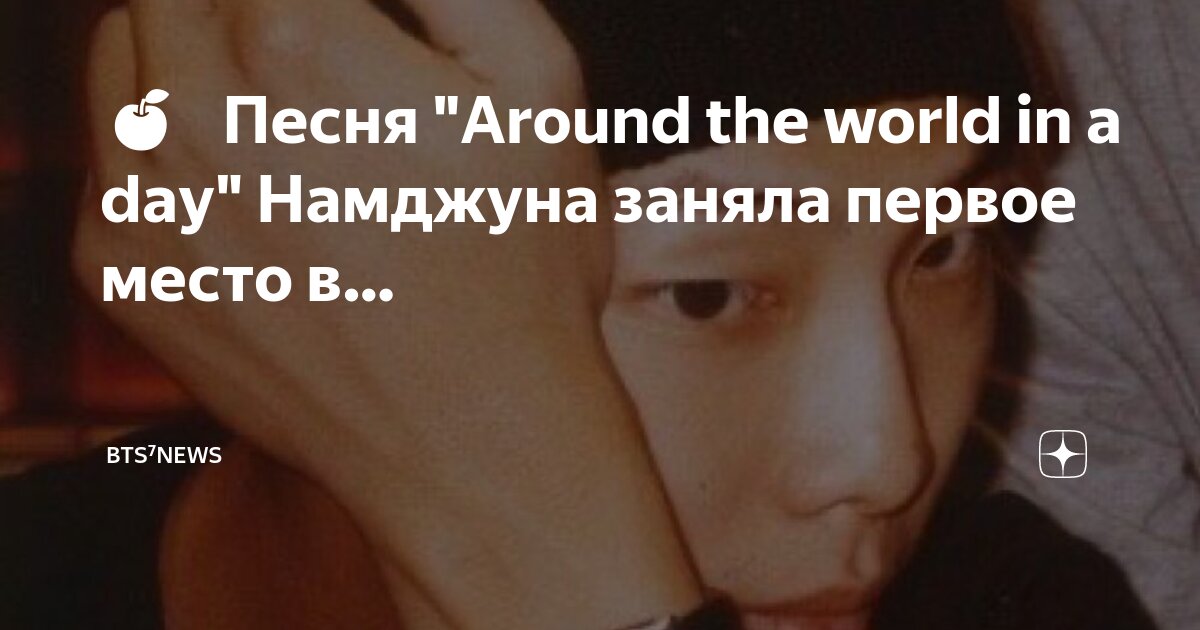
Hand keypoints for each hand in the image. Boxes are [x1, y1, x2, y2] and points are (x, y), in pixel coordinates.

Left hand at [79, 1, 700, 627]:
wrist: (473, 435)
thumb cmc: (520, 268)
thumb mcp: (537, 86)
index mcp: (294, 49)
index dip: (318, 2)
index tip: (344, 36)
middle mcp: (193, 116)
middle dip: (243, 9)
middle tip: (314, 65)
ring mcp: (142, 200)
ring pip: (124, 60)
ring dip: (189, 62)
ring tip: (278, 118)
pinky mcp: (122, 271)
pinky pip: (112, 164)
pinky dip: (165, 157)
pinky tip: (253, 204)